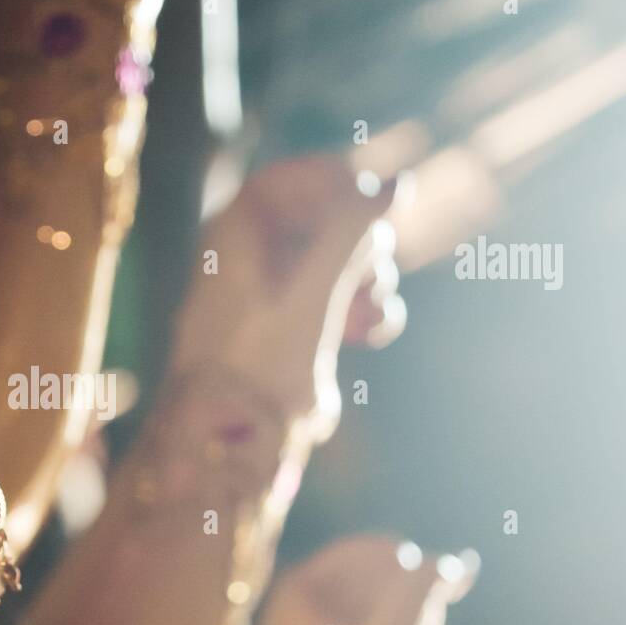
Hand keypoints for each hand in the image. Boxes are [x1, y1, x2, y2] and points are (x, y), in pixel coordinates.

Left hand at [170, 155, 401, 444]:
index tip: (376, 203)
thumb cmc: (257, 363)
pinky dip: (358, 308)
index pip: (288, 181)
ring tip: (371, 314)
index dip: (336, 182)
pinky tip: (369, 333)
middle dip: (361, 243)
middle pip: (322, 219)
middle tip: (373, 272)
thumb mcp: (312, 291)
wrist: (228, 442)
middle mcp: (248, 259)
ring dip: (368, 280)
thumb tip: (398, 182)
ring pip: (336, 262)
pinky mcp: (290, 330)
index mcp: (234, 236)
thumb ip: (352, 231)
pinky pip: (334, 299)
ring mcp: (271, 294)